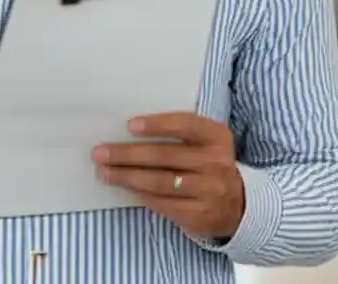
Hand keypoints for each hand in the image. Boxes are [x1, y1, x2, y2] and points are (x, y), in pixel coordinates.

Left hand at [92, 112, 244, 239]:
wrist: (238, 204)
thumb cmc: (206, 164)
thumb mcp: (203, 142)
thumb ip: (176, 133)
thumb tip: (126, 130)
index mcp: (216, 137)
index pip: (185, 125)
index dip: (157, 124)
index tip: (129, 125)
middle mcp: (216, 162)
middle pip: (164, 156)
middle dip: (127, 154)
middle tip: (100, 153)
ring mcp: (209, 190)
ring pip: (160, 182)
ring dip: (126, 176)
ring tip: (104, 172)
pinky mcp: (200, 214)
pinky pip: (163, 203)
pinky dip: (140, 194)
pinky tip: (125, 187)